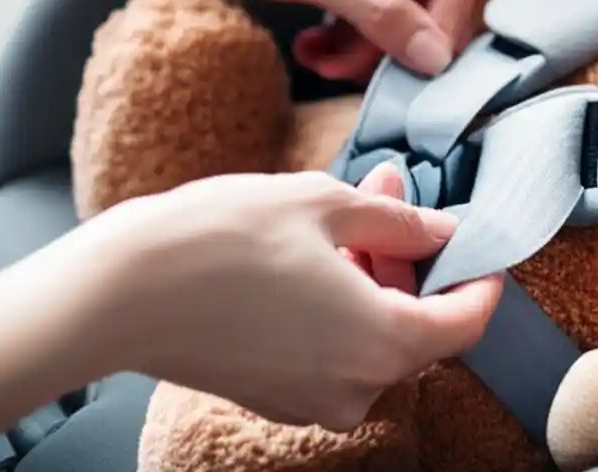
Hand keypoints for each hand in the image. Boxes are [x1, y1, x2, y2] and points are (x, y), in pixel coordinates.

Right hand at [82, 165, 500, 431]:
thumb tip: (442, 231)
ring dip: (370, 278)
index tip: (474, 243)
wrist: (118, 293)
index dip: (479, 278)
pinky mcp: (272, 396)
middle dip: (409, 261)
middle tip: (387, 198)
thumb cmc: (220, 241)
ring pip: (371, 336)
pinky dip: (335, 306)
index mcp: (383, 344)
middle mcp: (355, 388)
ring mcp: (311, 400)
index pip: (467, 322)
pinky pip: (330, 351)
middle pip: (416, 326)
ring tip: (340, 216)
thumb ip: (397, 222)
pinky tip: (307, 257)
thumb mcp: (324, 205)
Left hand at [143, 0, 474, 81]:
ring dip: (358, 51)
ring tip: (314, 61)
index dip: (437, 34)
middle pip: (419, 4)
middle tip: (343, 72)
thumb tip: (436, 57)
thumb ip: (377, 13)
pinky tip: (306, 50)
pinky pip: (358, 18)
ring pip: (389, 19)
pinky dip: (338, 42)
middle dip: (389, 47)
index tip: (413, 78)